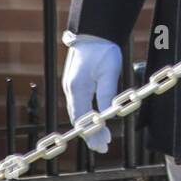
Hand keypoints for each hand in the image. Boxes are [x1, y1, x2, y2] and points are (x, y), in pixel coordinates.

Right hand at [62, 32, 121, 153]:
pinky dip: (88, 116)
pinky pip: (80, 105)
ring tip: (102, 140)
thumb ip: (107, 93)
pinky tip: (96, 122)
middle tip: (104, 148)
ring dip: (89, 127)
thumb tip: (109, 115)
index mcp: (77, 88)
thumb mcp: (109, 71)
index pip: (83, 118)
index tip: (104, 143)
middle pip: (79, 118)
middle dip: (91, 134)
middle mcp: (71, 89)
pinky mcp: (76, 83)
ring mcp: (72, 86)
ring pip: (79, 113)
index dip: (93, 132)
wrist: (94, 32)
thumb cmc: (102, 50)